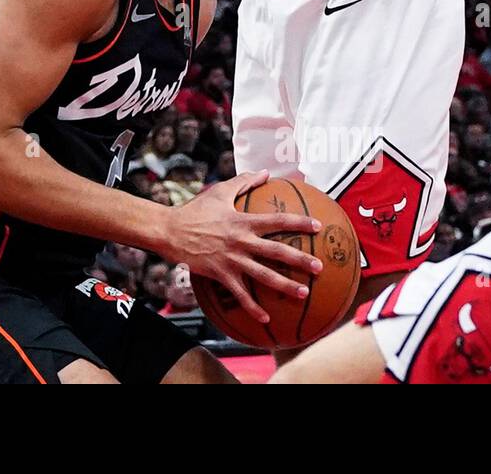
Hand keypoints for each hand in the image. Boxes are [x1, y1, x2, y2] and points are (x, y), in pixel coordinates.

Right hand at [160, 171, 322, 324]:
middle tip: (319, 267)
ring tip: (304, 293)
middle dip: (300, 259)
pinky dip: (253, 308)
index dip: (298, 223)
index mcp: (243, 221)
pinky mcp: (221, 274)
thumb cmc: (196, 210)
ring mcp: (232, 260)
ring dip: (285, 285)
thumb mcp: (220, 191)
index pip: (276, 221)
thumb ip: (244, 181)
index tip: (318, 227)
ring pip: (263, 275)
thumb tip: (265, 171)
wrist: (171, 231)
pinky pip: (240, 294)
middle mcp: (241, 241)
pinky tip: (266, 319)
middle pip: (276, 252)